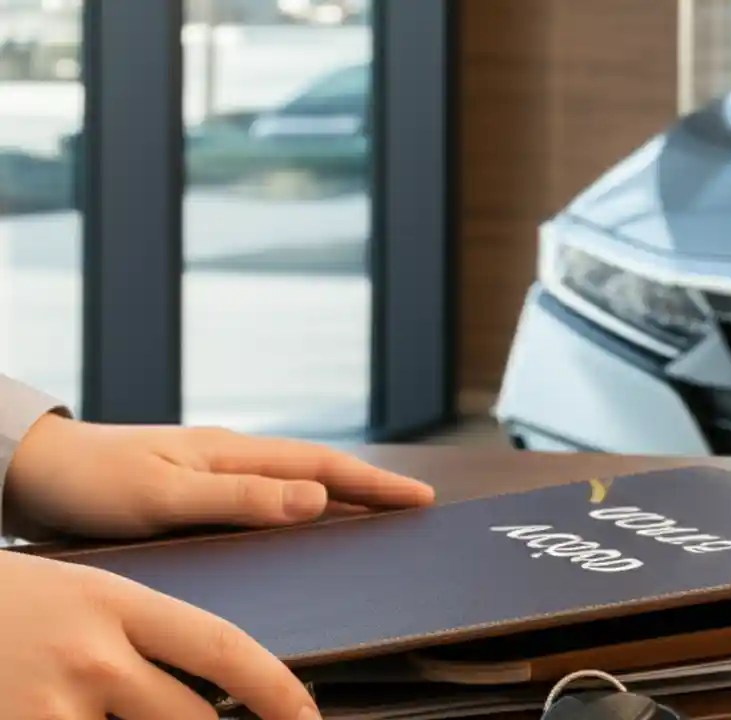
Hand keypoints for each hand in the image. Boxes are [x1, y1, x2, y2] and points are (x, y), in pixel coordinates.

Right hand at [0, 549, 320, 719]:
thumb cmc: (4, 602)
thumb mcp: (79, 594)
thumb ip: (143, 639)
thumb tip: (215, 689)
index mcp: (115, 603)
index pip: (224, 648)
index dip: (277, 690)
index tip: (309, 718)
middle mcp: (91, 656)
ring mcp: (48, 706)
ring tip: (120, 712)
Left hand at [3, 413, 434, 539]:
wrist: (31, 471)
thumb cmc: (89, 484)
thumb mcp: (163, 495)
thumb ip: (239, 499)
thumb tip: (318, 499)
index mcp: (231, 453)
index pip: (321, 467)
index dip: (374, 484)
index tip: (421, 499)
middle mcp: (229, 458)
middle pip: (317, 471)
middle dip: (370, 486)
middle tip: (414, 506)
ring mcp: (212, 472)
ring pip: (293, 484)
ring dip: (339, 497)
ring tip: (375, 516)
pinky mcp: (193, 491)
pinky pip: (265, 499)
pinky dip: (299, 509)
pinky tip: (301, 527)